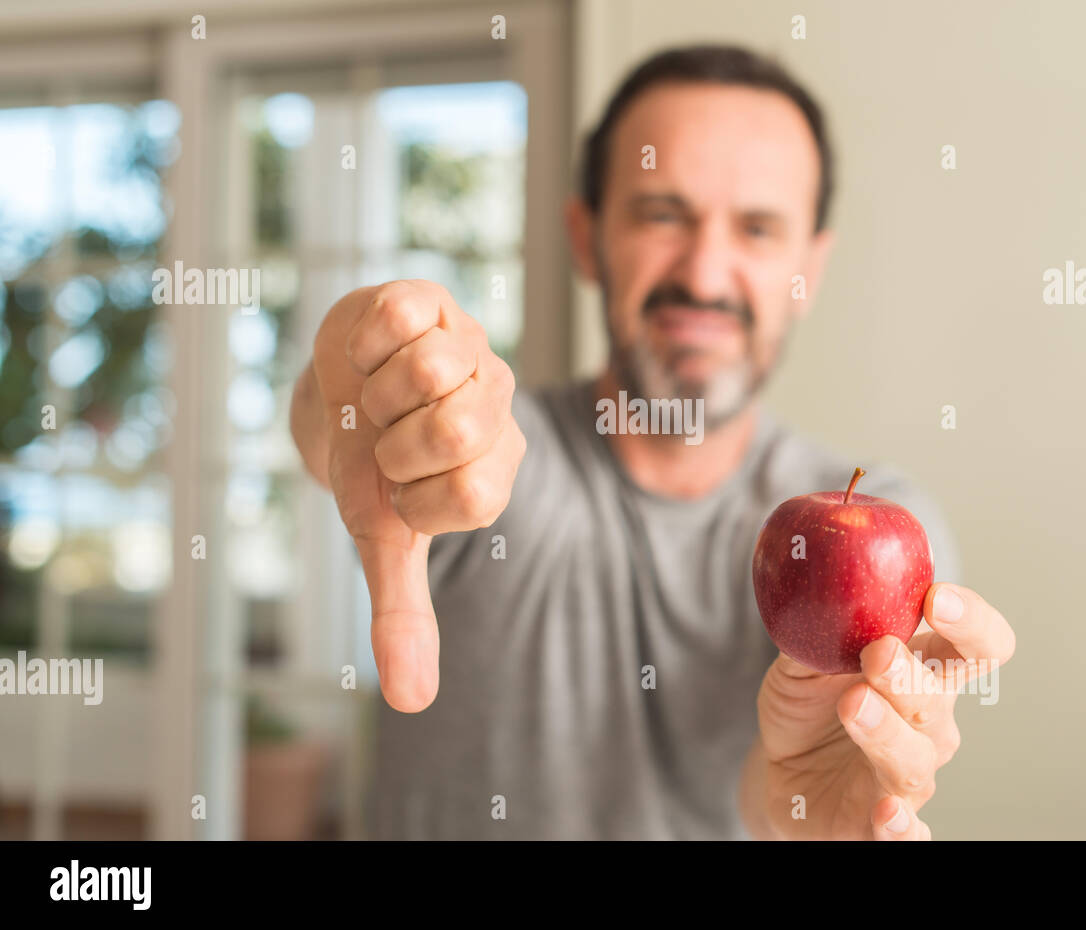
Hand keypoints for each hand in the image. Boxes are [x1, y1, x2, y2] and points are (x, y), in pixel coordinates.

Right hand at [312, 280, 524, 712]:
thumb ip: (403, 613)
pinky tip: (370, 355)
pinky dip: (362, 347)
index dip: (415, 497)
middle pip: (456, 428)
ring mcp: (470, 346)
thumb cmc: (371, 468)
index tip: (400, 489)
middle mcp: (498, 404)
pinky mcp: (433, 300)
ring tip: (377, 396)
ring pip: (430, 370)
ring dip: (374, 393)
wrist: (337, 392)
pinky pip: (399, 320)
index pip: (475, 495)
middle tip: (386, 439)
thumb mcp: (385, 540)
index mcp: (495, 467)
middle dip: (394, 443)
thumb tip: (411, 702)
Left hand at [751, 583, 1014, 838]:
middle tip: (877, 652)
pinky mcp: (880, 824)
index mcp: (924, 671)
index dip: (971, 621)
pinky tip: (887, 813)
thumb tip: (821, 585)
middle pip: (940, 697)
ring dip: (887, 730)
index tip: (936, 597)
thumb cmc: (808, 702)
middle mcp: (929, 724)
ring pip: (915, 756)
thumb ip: (818, 626)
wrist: (780, 767)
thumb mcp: (802, 657)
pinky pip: (903, 833)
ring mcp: (908, 776)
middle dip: (910, 674)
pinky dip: (901, 827)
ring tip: (853, 703)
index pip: (976, 645)